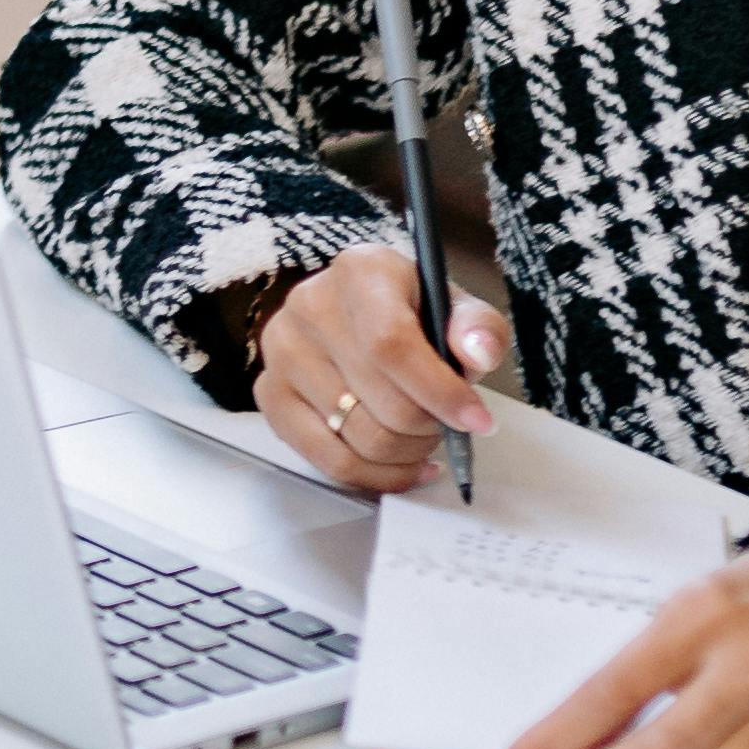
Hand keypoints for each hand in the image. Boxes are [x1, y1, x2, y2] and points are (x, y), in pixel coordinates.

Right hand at [253, 247, 500, 492]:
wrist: (358, 313)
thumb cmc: (412, 312)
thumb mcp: (456, 306)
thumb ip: (479, 327)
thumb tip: (477, 355)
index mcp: (359, 272)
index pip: (392, 344)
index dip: (439, 391)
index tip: (477, 421)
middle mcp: (308, 306)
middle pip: (380, 400)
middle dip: (428, 428)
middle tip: (447, 426)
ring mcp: (281, 353)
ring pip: (358, 438)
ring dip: (405, 453)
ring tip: (423, 440)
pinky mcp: (269, 394)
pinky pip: (326, 460)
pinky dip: (375, 476)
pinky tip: (402, 467)